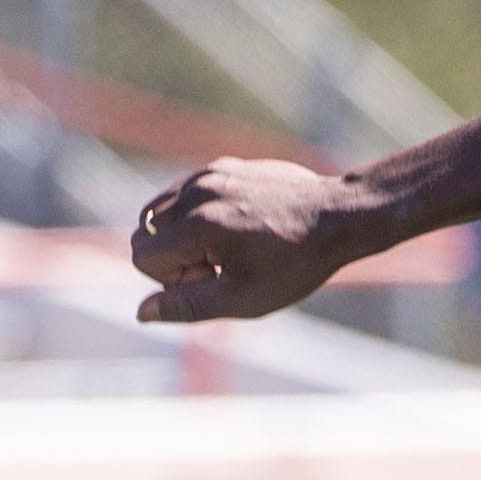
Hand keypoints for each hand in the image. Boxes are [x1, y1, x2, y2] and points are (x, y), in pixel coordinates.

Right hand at [130, 160, 362, 323]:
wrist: (339, 217)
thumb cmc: (295, 264)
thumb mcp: (242, 298)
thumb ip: (187, 307)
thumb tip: (142, 313)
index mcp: (198, 225)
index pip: (143, 258)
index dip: (173, 280)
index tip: (213, 279)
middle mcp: (196, 191)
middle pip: (145, 232)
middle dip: (173, 258)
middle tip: (220, 266)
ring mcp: (207, 173)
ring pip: (159, 211)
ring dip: (182, 236)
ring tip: (228, 248)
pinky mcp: (221, 166)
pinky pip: (183, 194)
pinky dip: (195, 215)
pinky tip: (236, 229)